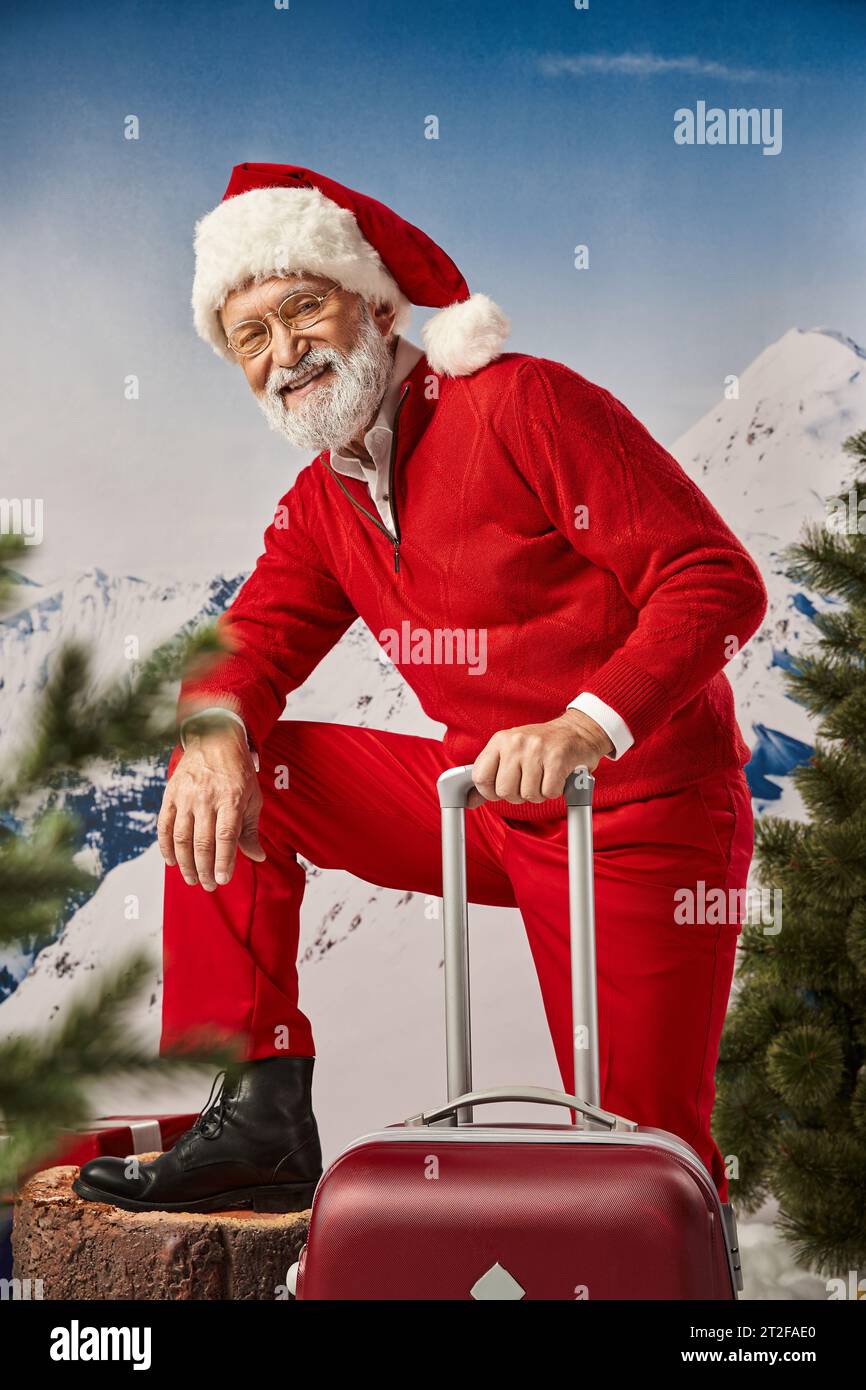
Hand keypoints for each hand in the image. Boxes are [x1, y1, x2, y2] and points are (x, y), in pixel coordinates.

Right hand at [157, 721, 265, 890]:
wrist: (214, 739)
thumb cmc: (238, 772)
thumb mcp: (252, 797)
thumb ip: (250, 830)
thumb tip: (258, 857)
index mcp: (230, 799)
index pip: (225, 838)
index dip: (223, 862)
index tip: (222, 880)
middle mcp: (206, 798)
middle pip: (202, 842)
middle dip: (205, 869)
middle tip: (208, 886)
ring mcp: (185, 796)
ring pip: (181, 838)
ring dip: (185, 863)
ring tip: (192, 879)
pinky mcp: (170, 795)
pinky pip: (164, 826)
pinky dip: (166, 847)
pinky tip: (172, 862)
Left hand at [467, 709, 613, 808]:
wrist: (577, 731)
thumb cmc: (543, 745)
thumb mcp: (511, 753)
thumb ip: (490, 776)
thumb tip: (469, 801)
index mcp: (500, 740)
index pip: (480, 777)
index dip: (490, 792)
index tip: (501, 791)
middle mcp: (515, 742)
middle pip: (505, 791)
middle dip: (518, 795)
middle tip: (529, 782)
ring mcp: (536, 749)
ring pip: (528, 795)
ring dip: (538, 793)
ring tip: (544, 778)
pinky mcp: (558, 758)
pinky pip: (548, 792)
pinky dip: (554, 791)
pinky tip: (556, 777)